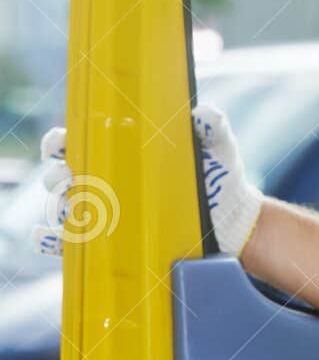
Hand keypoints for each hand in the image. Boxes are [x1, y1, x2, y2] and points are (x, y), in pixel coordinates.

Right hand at [30, 107, 263, 260]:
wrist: (233, 223)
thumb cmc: (220, 179)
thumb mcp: (218, 148)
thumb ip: (212, 126)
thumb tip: (203, 114)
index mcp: (122, 153)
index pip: (77, 141)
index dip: (59, 142)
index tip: (59, 147)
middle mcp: (108, 181)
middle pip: (63, 175)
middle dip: (58, 177)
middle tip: (71, 180)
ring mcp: (108, 213)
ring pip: (65, 208)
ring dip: (59, 208)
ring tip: (74, 211)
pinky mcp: (113, 244)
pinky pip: (73, 245)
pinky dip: (52, 243)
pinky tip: (45, 238)